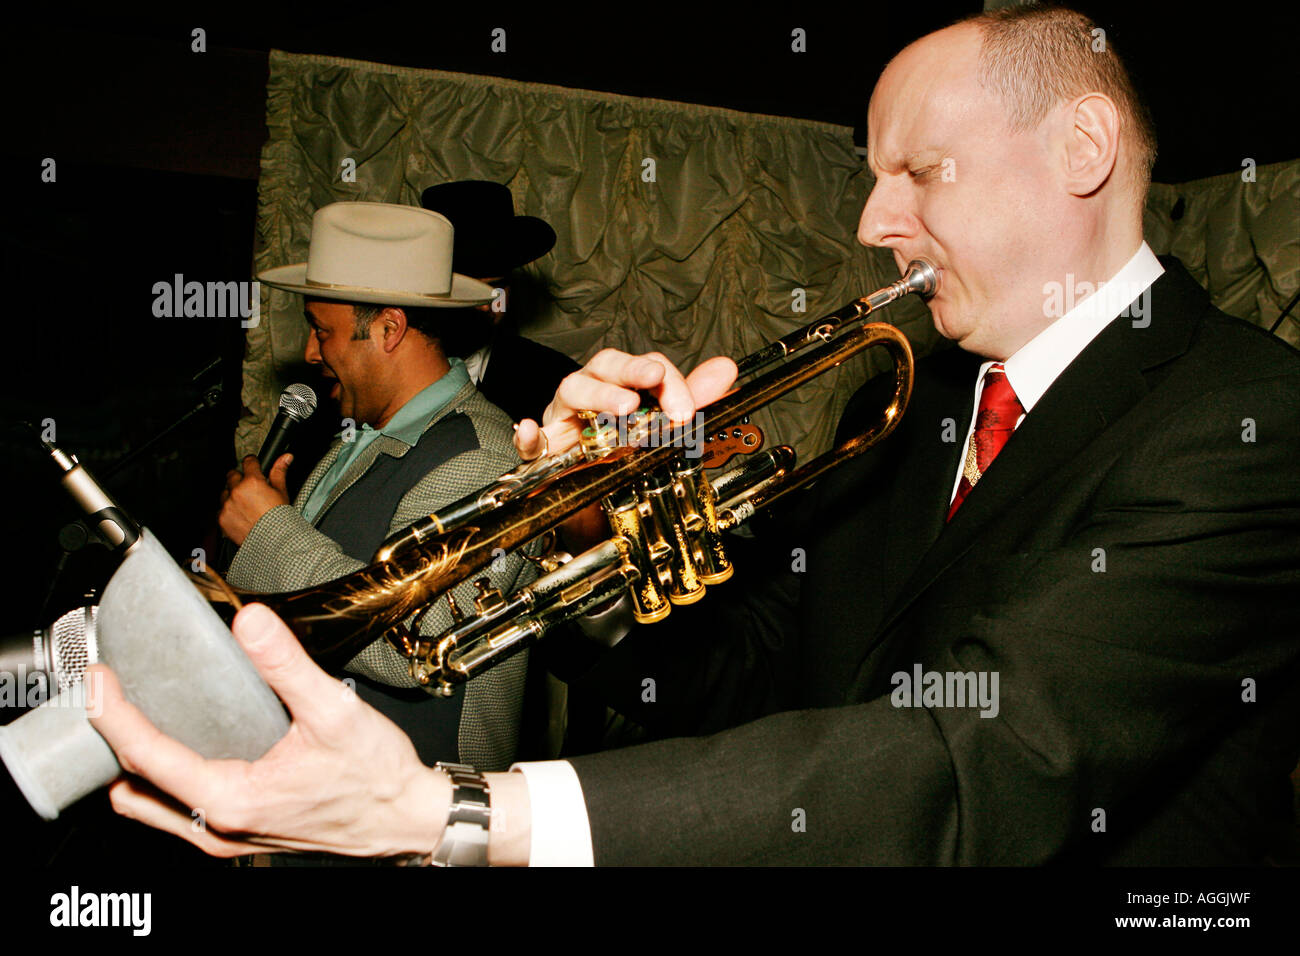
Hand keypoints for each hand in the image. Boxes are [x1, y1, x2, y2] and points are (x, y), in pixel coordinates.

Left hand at [86, 603, 450, 858]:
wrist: (406, 818)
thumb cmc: (376, 777)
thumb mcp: (334, 711)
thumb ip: (286, 664)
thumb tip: (251, 622)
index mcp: (232, 799)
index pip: (146, 756)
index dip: (112, 713)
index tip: (98, 678)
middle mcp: (220, 827)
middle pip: (133, 787)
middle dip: (113, 740)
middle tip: (111, 691)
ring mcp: (227, 837)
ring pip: (151, 806)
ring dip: (135, 764)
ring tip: (138, 714)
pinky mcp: (241, 834)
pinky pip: (178, 811)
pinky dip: (163, 779)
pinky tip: (183, 745)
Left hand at [219, 454, 291, 546]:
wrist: (272, 542)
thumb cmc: (278, 519)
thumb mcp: (281, 492)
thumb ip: (279, 472)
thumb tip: (286, 457)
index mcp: (253, 482)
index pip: (248, 462)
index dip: (252, 463)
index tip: (253, 466)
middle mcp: (237, 491)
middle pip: (232, 475)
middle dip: (240, 479)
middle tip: (250, 489)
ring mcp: (227, 504)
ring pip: (225, 492)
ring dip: (232, 495)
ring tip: (246, 505)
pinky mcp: (221, 517)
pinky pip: (221, 509)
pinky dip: (229, 510)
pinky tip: (241, 516)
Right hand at [512, 350, 737, 552]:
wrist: (595, 504)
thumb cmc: (621, 454)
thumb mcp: (662, 428)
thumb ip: (690, 400)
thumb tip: (725, 370)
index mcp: (622, 386)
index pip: (644, 368)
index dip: (667, 380)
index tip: (685, 407)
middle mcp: (593, 395)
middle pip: (605, 366)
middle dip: (631, 369)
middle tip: (654, 378)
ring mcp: (565, 419)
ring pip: (572, 390)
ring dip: (597, 395)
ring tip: (622, 406)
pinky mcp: (544, 451)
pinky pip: (532, 440)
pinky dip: (529, 435)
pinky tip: (532, 431)